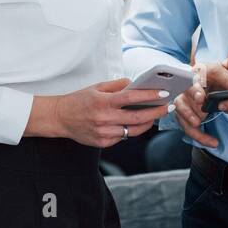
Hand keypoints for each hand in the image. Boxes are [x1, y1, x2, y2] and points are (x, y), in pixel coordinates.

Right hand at [29, 78, 171, 147]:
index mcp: (103, 102)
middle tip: (168, 107)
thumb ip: (116, 85)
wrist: (59, 117)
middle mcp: (104, 118)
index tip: (164, 94)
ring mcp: (104, 133)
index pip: (132, 98)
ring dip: (147, 123)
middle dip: (156, 112)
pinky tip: (137, 123)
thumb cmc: (78, 100)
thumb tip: (135, 84)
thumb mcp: (96, 87)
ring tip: (156, 115)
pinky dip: (131, 130)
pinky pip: (123, 137)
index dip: (150, 96)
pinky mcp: (102, 142)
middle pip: (137, 117)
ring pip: (133, 130)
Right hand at [173, 44, 227, 147]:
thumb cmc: (216, 78)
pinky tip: (212, 141)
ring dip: (188, 113)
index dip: (225, 79)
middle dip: (194, 92)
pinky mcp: (182, 114)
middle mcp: (189, 82)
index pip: (214, 71)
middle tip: (201, 99)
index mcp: (204, 69)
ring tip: (198, 122)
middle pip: (189, 86)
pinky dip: (198, 134)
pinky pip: (187, 125)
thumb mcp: (227, 70)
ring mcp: (183, 98)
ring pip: (181, 106)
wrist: (203, 86)